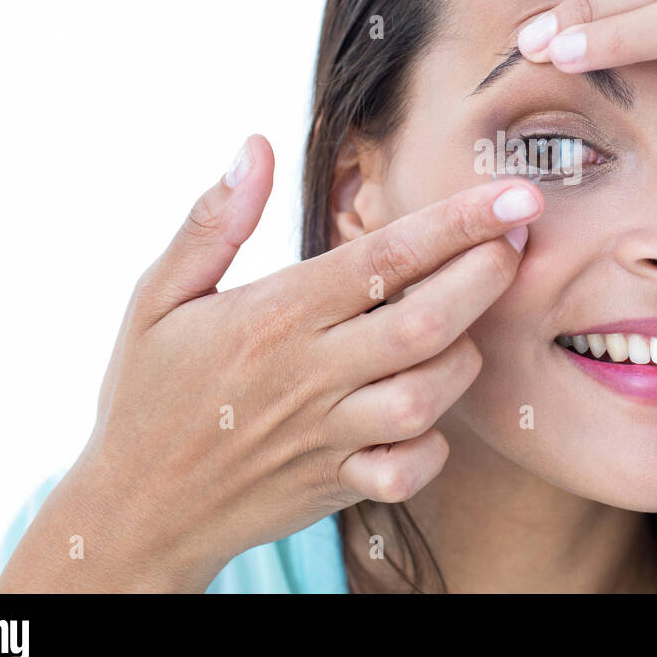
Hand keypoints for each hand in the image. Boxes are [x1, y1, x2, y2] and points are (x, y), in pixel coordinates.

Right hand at [0, 135, 541, 591]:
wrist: (135, 511)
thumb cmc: (149, 394)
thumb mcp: (157, 297)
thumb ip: (214, 221)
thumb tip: (255, 145)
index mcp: (273, 318)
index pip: (383, 259)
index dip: (459, 223)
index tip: (514, 195)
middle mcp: (309, 376)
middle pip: (425, 323)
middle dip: (487, 275)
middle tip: (521, 236)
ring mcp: (328, 435)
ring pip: (428, 395)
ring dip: (465, 354)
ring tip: (469, 318)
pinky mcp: (339, 484)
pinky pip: (411, 467)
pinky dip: (438, 441)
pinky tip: (432, 408)